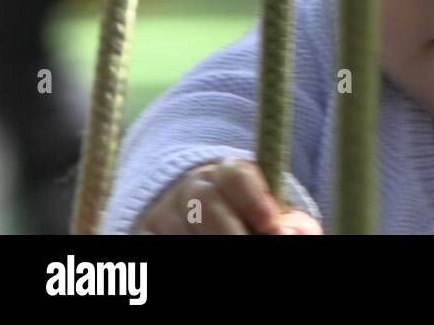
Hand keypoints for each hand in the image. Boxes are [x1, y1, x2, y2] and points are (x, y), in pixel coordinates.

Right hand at [134, 158, 322, 234]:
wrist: (197, 218)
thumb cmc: (249, 220)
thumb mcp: (273, 216)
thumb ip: (290, 223)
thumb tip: (290, 234)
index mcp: (229, 174)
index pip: (237, 175)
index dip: (254, 198)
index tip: (272, 224)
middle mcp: (194, 188)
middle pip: (206, 201)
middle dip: (230, 230)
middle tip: (249, 248)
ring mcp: (165, 211)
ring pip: (179, 227)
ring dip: (202, 244)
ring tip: (225, 259)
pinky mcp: (143, 233)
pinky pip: (150, 243)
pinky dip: (171, 249)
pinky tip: (191, 252)